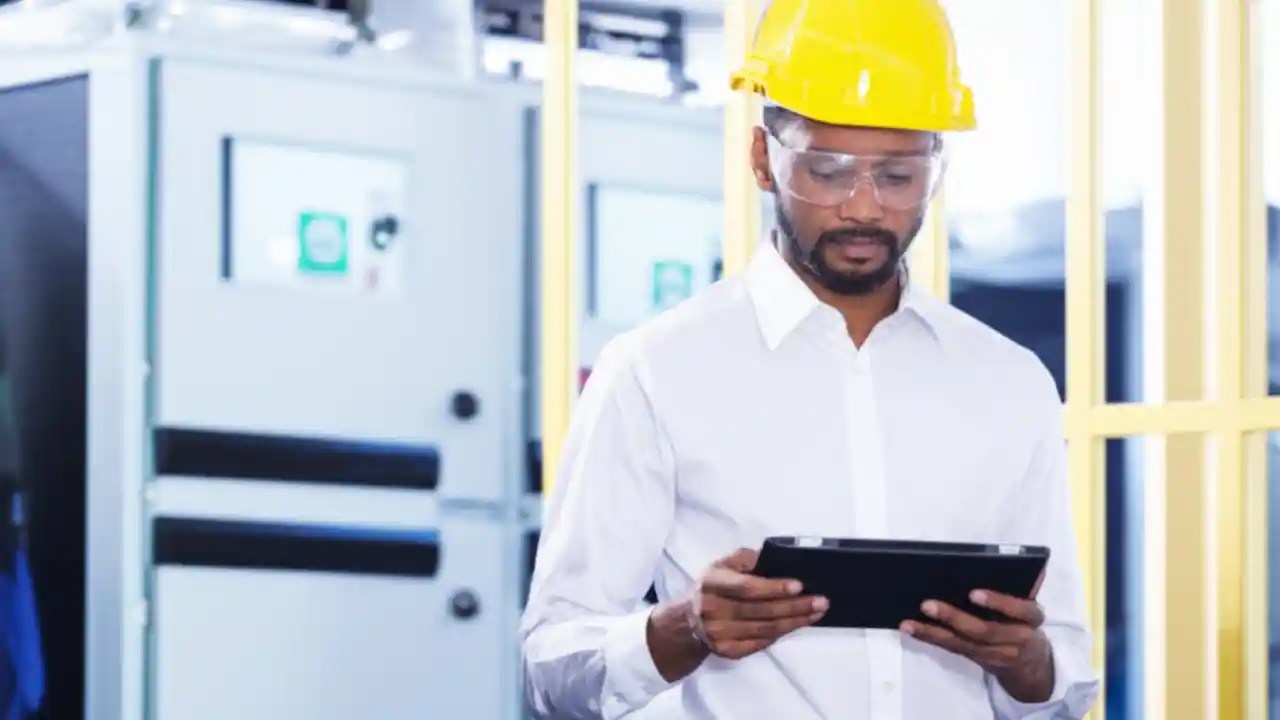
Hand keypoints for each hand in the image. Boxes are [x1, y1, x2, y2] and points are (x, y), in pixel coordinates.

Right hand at [647, 548, 826, 681]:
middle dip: (795, 606)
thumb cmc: (712, 587)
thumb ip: (744, 558)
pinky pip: (760, 644)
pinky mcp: (727, 651)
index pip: (747, 588)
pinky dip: (781, 634)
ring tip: (816, 613)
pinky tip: (797, 625)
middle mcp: (713, 610)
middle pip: (761, 611)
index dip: (774, 587)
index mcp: (712, 584)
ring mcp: (719, 634)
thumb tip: (772, 556)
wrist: (687, 621)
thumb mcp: (721, 565)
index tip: (799, 585)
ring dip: (794, 621)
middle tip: (821, 601)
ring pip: (765, 629)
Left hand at [900, 576, 1054, 702]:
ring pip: (963, 644)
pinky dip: (931, 639)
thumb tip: (1030, 563)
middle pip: (984, 630)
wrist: (1031, 665)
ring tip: (909, 622)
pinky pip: (953, 649)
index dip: (998, 602)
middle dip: (954, 618)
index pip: (1021, 610)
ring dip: (933, 633)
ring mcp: (996, 654)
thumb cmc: (1024, 621)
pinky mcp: (978, 660)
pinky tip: (911, 629)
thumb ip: (1025, 587)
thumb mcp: (1030, 606)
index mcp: (1032, 619)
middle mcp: (1016, 639)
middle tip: (927, 604)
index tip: (973, 593)